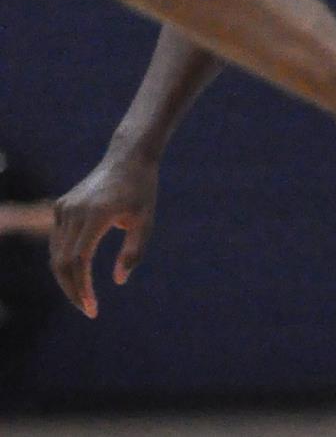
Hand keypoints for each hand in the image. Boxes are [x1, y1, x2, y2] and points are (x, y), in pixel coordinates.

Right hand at [49, 156, 159, 317]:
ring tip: (84, 297)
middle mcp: (74, 212)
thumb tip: (119, 280)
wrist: (128, 159)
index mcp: (96, 215)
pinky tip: (79, 276)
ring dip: (67, 279)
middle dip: (73, 290)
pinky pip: (57, 242)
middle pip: (62, 262)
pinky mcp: (61, 207)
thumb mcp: (146, 221)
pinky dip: (64, 261)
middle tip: (88, 310)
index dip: (82, 288)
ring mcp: (64, 208)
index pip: (79, 260)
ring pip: (56, 254)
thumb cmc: (142, 191)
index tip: (92, 309)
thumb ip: (134, 251)